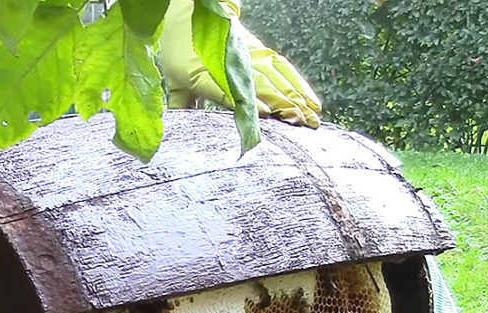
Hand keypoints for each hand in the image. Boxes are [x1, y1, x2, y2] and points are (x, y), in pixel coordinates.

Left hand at [158, 0, 322, 127]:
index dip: (243, 100)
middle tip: (299, 124)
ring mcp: (249, 56)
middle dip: (282, 104)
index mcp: (201, 72)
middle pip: (259, 85)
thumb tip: (181, 127)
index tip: (264, 112)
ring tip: (311, 119)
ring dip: (295, 98)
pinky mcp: (261, 52)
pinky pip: (283, 68)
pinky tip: (312, 100)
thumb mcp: (174, 79)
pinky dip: (299, 84)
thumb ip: (181, 103)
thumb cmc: (181, 48)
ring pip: (276, 78)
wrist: (193, 11)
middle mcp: (230, 63)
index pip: (224, 88)